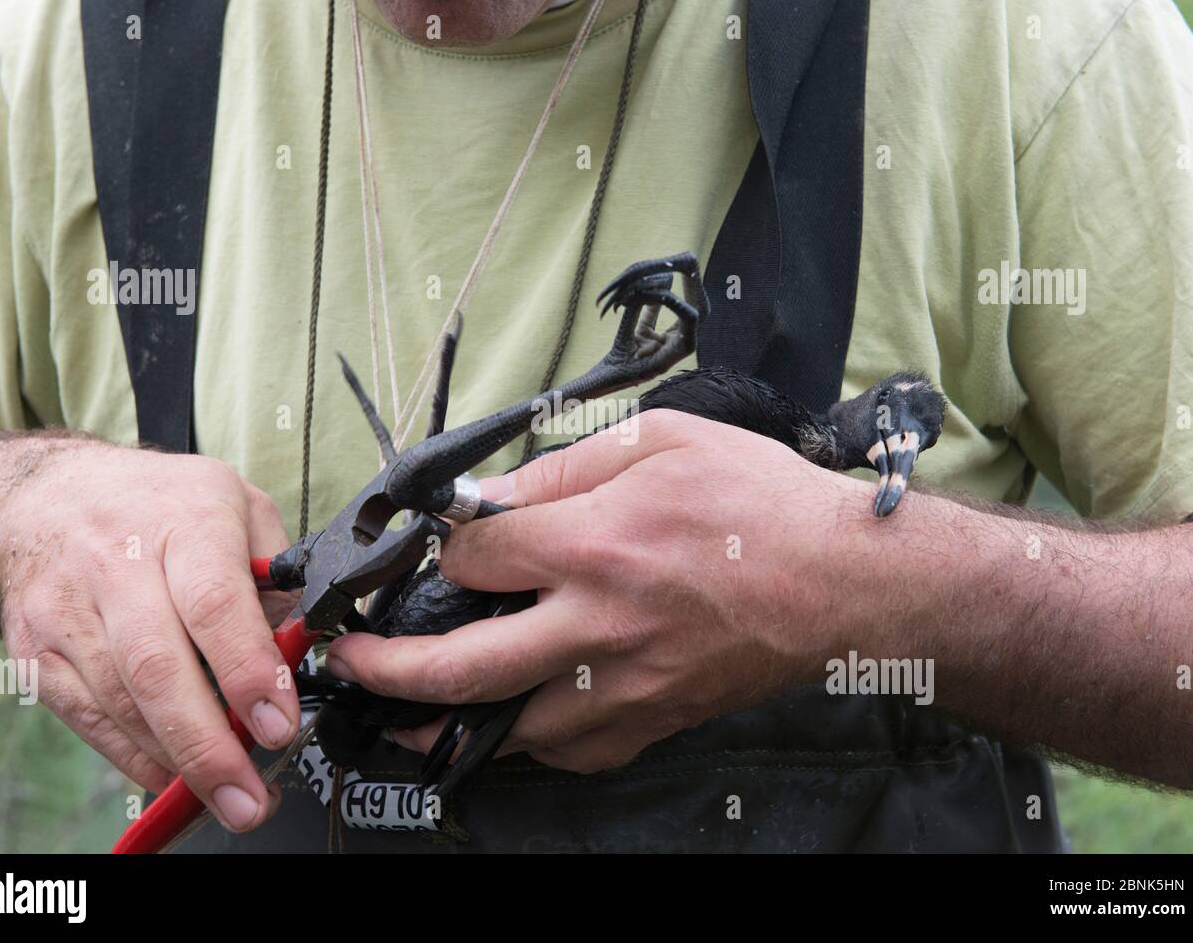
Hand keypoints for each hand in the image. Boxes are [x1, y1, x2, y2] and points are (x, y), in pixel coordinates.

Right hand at [0, 437, 295, 830]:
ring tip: (225, 797)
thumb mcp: (238, 505)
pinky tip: (173, 777)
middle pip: (157, 667)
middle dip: (208, 744)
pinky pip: (88, 720)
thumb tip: (300, 645)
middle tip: (248, 797)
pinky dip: (134, 758)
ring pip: (120, 703)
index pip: (214, 603)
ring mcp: (69, 611)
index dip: (248, 670)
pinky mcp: (37, 653)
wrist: (45, 497)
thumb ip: (277, 574)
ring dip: (175, 761)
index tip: (278, 724)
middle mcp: (118, 563)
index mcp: (184, 521)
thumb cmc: (162, 504)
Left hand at [327, 410, 893, 772]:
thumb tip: (497, 497)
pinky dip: (527, 737)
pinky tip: (514, 714)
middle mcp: (598, 625)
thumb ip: (567, 467)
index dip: (445, 548)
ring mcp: (623, 684)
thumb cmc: (761, 503)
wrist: (843, 582)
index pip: (475, 557)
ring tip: (403, 710)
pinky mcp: (651, 719)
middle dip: (385, 669)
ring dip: (442, 721)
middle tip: (349, 664)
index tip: (444, 547)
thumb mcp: (664, 442)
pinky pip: (569, 750)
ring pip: (506, 727)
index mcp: (596, 546)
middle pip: (461, 667)